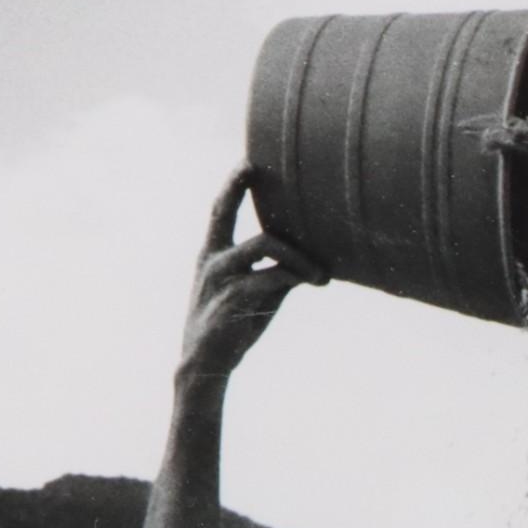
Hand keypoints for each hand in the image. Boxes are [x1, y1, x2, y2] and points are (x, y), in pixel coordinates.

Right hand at [178, 166, 327, 381]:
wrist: (206, 366)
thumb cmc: (233, 327)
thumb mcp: (255, 294)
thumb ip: (277, 271)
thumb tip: (312, 259)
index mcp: (212, 254)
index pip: (220, 210)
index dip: (233, 184)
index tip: (249, 162)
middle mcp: (212, 260)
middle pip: (232, 215)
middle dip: (253, 198)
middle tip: (295, 205)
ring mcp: (221, 279)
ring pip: (266, 246)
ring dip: (300, 255)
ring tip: (321, 273)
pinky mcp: (234, 300)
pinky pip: (273, 277)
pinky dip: (298, 275)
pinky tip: (315, 281)